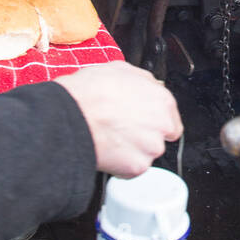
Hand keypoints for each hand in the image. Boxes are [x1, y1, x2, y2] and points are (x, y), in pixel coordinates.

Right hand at [56, 61, 183, 176]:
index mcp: (162, 100)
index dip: (153, 121)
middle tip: (121, 130)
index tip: (141, 122)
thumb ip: (141, 82)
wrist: (69, 116)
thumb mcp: (120, 70)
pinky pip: (131, 169)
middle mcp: (162, 125)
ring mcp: (150, 148)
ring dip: (131, 150)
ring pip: (145, 154)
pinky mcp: (136, 167)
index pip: (170, 119)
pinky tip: (107, 150)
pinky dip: (120, 164)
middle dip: (143, 137)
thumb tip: (144, 86)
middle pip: (159, 138)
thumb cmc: (89, 92)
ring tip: (110, 138)